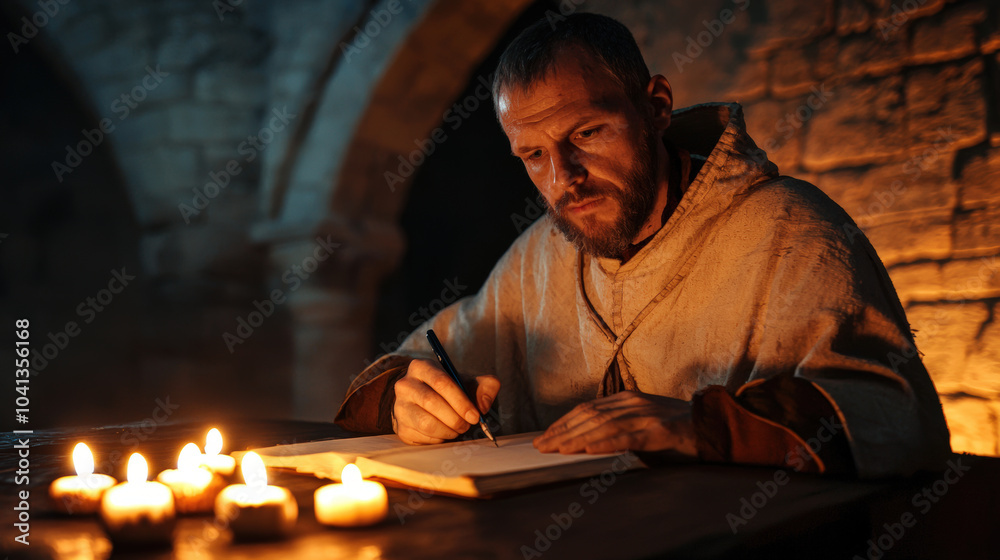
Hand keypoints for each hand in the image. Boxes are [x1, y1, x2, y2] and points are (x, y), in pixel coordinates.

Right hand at [392, 358, 500, 444]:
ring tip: (457, 429)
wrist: (425, 402)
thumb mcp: (469, 382)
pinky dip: (440, 439)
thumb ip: (486, 386)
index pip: (441, 382)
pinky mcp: (401, 428)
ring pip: (426, 423)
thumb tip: (482, 406)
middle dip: (455, 418)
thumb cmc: (450, 391)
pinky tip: (445, 432)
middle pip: (431, 402)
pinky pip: (423, 438)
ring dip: (448, 431)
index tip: (475, 416)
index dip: (460, 401)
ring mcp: (399, 407)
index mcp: (421, 367)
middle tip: (468, 425)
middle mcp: (405, 385)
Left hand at [533, 391, 696, 455]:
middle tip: (542, 445)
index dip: (564, 423)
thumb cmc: (675, 430)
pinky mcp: (659, 431)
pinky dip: (605, 444)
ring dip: (577, 439)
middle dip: (563, 432)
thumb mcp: (642, 423)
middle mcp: (633, 403)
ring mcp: (646, 415)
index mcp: (627, 399)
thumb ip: (619, 426)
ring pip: (603, 426)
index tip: (546, 436)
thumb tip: (587, 440)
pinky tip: (589, 451)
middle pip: (589, 416)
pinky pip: (627, 438)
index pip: (587, 409)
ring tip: (557, 449)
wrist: (712, 426)